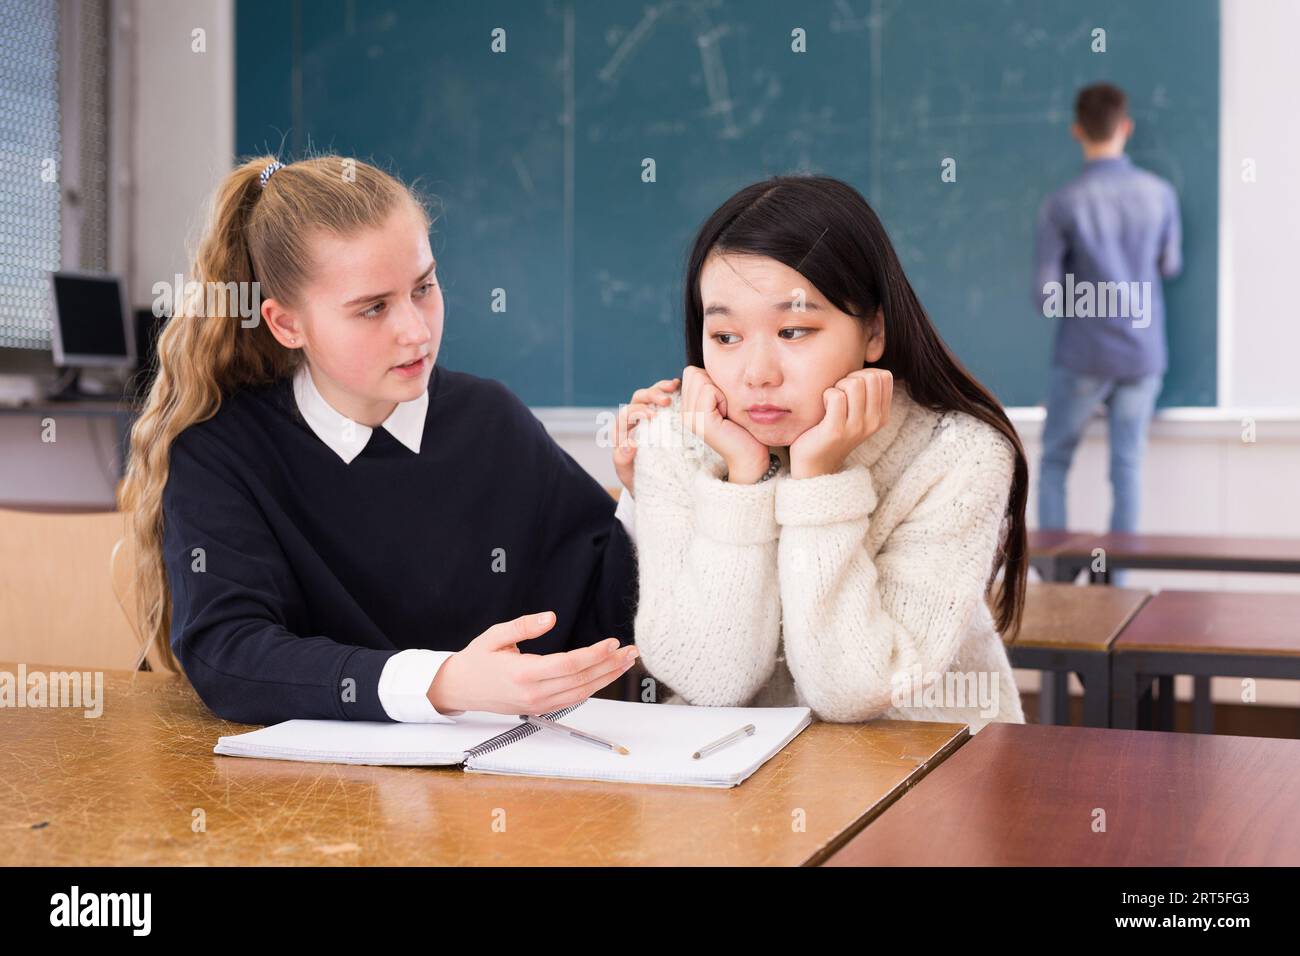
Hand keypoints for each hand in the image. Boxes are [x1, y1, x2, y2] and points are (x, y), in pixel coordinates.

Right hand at [427, 611, 638, 715]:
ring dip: (607, 678)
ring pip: (582, 693)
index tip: (613, 642)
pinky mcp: (540, 708)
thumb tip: (550, 617)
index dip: (595, 654)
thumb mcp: (495, 636)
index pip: (569, 665)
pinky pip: (573, 699)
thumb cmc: (476, 660)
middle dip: (610, 665)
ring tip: (625, 662)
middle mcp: (534, 693)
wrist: (459, 689)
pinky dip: (593, 687)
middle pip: (582, 681)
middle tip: (631, 651)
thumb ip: (523, 626)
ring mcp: (538, 704)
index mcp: (523, 673)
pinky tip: (605, 674)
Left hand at [612, 377, 679, 497]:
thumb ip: (622, 459)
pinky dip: (672, 392)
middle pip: (638, 398)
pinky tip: (681, 388)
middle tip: (666, 399)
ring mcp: (647, 415)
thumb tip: (629, 444)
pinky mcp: (661, 415)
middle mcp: (632, 419)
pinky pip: (664, 399)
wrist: (647, 482)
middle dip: (652, 395)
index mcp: (621, 429)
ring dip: (662, 388)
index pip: (627, 413)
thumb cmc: (634, 476)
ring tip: (674, 385)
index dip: (638, 411)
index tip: (653, 416)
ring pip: (651, 394)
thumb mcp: (625, 472)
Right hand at [680, 366, 770, 483]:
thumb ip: (713, 385)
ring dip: (720, 390)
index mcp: (688, 408)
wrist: (751, 456)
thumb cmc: (744, 428)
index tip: (723, 402)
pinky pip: (708, 390)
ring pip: (700, 379)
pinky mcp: (701, 422)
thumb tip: (712, 364)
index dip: (711, 379)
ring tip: (727, 412)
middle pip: (693, 372)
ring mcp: (690, 418)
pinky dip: (723, 398)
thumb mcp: (726, 401)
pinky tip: (728, 415)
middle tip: (726, 407)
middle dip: (714, 383)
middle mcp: (684, 413)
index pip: (691, 372)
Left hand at [789, 369, 892, 478]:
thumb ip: (865, 391)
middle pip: (869, 377)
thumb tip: (866, 356)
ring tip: (830, 401)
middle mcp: (874, 422)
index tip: (851, 388)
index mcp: (882, 415)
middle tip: (838, 394)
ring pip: (854, 383)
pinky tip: (822, 407)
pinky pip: (835, 396)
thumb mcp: (856, 412)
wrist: (815, 464)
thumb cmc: (832, 429)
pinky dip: (825, 395)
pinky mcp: (836, 430)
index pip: (884, 376)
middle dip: (850, 378)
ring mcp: (857, 427)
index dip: (864, 374)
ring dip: (837, 386)